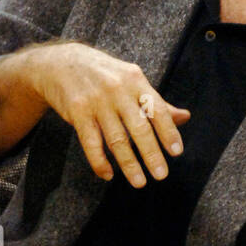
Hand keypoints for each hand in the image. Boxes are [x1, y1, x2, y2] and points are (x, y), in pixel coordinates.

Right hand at [17, 42, 188, 187]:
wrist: (60, 63)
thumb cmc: (104, 75)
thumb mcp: (131, 80)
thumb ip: (156, 101)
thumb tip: (185, 117)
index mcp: (135, 80)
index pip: (157, 109)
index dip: (168, 131)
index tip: (176, 152)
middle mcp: (118, 90)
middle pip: (139, 127)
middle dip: (151, 153)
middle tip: (161, 175)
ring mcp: (97, 101)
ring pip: (116, 139)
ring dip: (128, 164)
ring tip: (139, 182)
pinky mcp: (78, 112)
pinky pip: (91, 143)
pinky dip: (99, 162)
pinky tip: (107, 175)